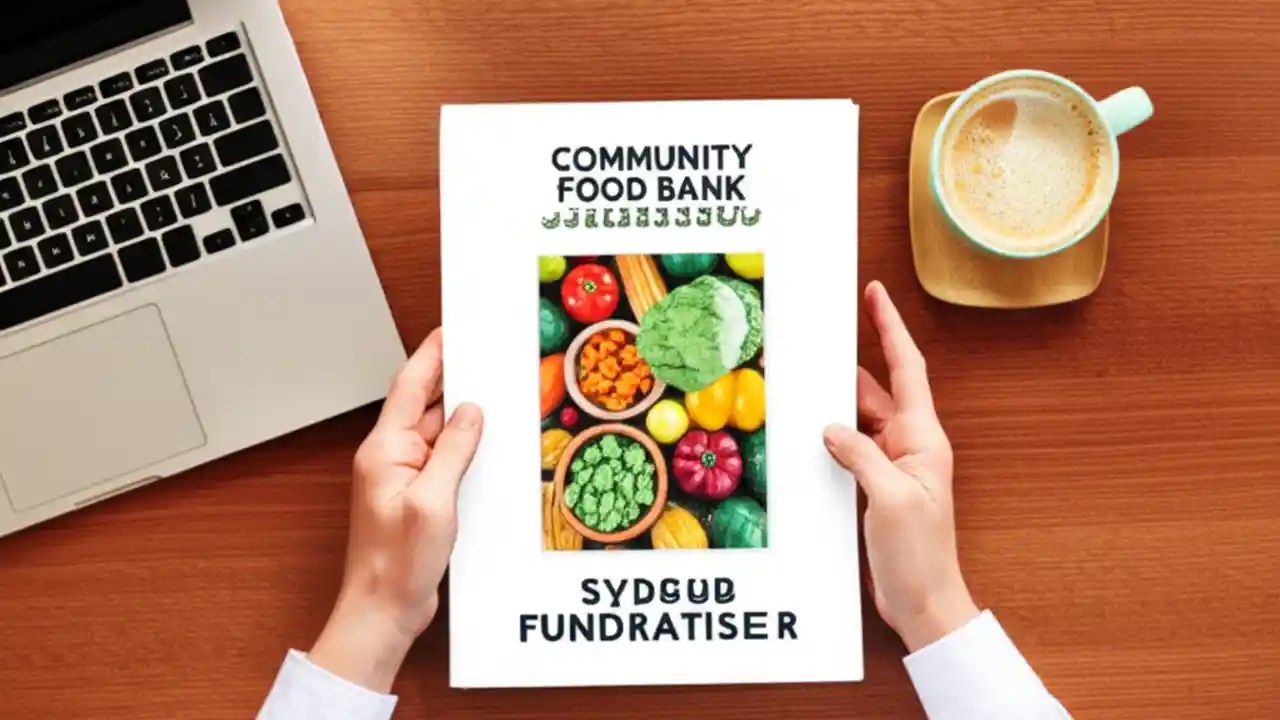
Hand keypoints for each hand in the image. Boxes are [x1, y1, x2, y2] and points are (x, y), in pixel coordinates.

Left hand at [309, 329, 483, 691]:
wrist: (383, 610)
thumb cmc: (396, 564)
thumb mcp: (434, 501)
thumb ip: (454, 450)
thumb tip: (471, 411)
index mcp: (384, 449)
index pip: (410, 386)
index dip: (432, 354)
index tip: (451, 329)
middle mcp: (390, 457)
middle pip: (426, 404)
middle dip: (455, 378)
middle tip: (485, 354)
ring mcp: (403, 477)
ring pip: (438, 432)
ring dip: (463, 417)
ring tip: (495, 394)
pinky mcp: (417, 496)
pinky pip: (443, 458)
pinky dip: (463, 447)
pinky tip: (485, 446)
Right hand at [823, 282, 978, 652]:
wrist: (924, 601)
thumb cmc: (920, 554)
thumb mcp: (888, 498)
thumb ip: (860, 456)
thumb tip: (831, 429)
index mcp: (923, 439)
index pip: (907, 368)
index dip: (891, 328)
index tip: (876, 294)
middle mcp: (910, 445)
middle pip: (876, 389)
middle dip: (848, 364)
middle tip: (817, 340)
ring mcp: (892, 465)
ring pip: (859, 418)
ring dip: (835, 402)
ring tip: (804, 381)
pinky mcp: (875, 486)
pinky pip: (852, 447)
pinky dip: (832, 436)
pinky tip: (810, 432)